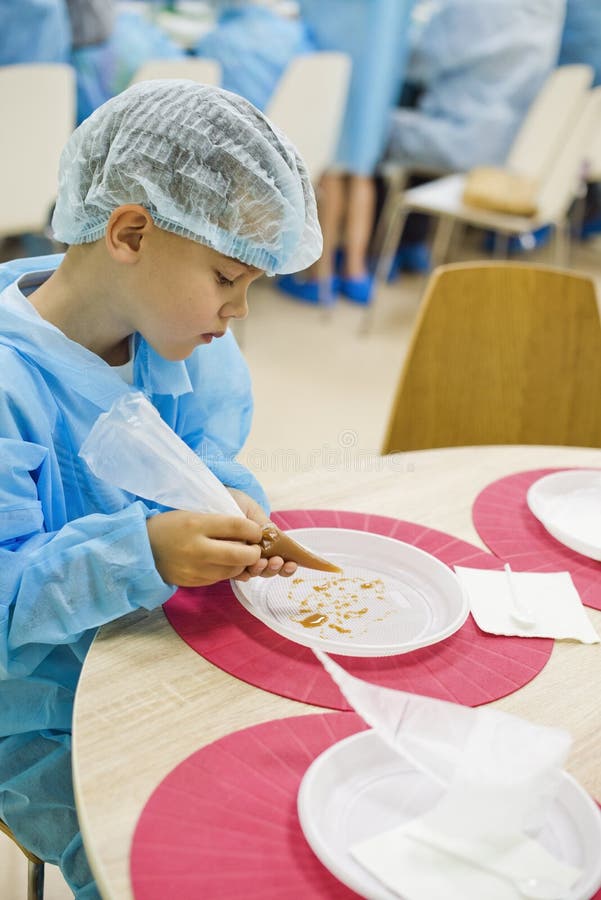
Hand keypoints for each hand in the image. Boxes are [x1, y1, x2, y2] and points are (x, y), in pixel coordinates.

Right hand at [146, 510, 261, 586]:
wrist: (142, 547)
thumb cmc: (171, 525)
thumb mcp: (193, 513)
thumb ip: (219, 521)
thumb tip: (251, 530)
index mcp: (197, 523)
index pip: (237, 526)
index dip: (254, 529)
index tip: (257, 531)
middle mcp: (197, 548)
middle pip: (240, 554)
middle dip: (254, 552)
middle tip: (255, 548)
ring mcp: (195, 568)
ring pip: (233, 570)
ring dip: (242, 564)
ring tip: (240, 555)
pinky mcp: (193, 582)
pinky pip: (220, 578)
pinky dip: (227, 571)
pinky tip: (223, 563)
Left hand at [227, 488, 297, 581]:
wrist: (208, 496)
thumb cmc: (233, 502)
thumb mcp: (251, 509)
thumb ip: (263, 524)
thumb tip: (276, 541)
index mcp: (264, 541)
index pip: (279, 558)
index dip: (287, 565)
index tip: (292, 563)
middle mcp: (252, 552)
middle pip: (268, 569)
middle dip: (275, 569)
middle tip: (276, 561)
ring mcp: (238, 557)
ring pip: (253, 573)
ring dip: (261, 571)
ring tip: (263, 563)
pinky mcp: (221, 561)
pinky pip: (233, 573)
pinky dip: (241, 574)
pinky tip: (245, 571)